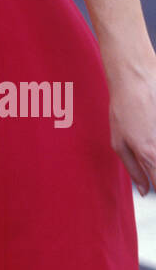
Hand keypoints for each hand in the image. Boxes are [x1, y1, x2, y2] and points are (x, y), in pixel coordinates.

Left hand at [107, 61, 155, 196]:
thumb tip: (143, 190)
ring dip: (155, 156)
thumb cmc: (124, 108)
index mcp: (149, 155)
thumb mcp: (119, 142)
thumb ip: (133, 170)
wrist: (136, 79)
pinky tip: (151, 128)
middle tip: (146, 154)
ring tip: (146, 135)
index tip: (153, 186)